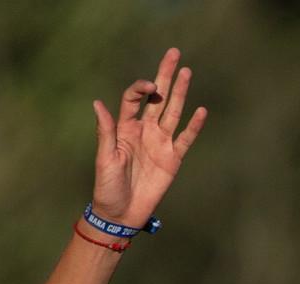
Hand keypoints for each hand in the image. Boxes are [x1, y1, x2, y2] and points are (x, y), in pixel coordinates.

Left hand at [91, 48, 207, 228]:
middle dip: (165, 76)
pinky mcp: (173, 159)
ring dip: (180, 93)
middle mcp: (144, 130)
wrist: (121, 213)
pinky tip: (201, 111)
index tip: (150, 86)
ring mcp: (160, 143)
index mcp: (125, 127)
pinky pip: (185, 139)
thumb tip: (98, 103)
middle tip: (174, 54)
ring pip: (173, 112)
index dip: (141, 88)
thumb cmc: (107, 186)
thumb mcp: (104, 158)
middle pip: (157, 98)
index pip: (135, 98)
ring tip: (187, 72)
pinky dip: (194, 126)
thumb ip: (106, 131)